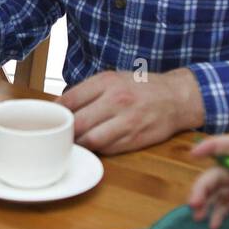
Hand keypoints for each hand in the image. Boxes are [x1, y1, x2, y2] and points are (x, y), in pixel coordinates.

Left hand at [59, 68, 205, 154]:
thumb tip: (59, 107)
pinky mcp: (136, 139)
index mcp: (107, 81)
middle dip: (65, 132)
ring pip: (92, 140)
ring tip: (75, 143)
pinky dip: (97, 150)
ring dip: (80, 145)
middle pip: (79, 123)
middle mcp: (117, 100)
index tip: (52, 118)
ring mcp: (128, 121)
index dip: (56, 112)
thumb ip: (88, 91)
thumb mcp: (114, 78)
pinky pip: (108, 150)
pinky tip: (93, 147)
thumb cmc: (141, 87)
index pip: (70, 99)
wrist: (177, 98)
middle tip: (59, 135)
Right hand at [188, 133, 228, 228]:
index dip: (213, 146)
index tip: (193, 155)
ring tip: (198, 218)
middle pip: (220, 171)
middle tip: (193, 205)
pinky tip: (213, 226)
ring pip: (219, 187)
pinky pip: (226, 202)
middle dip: (203, 185)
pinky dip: (216, 212)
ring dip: (205, 200)